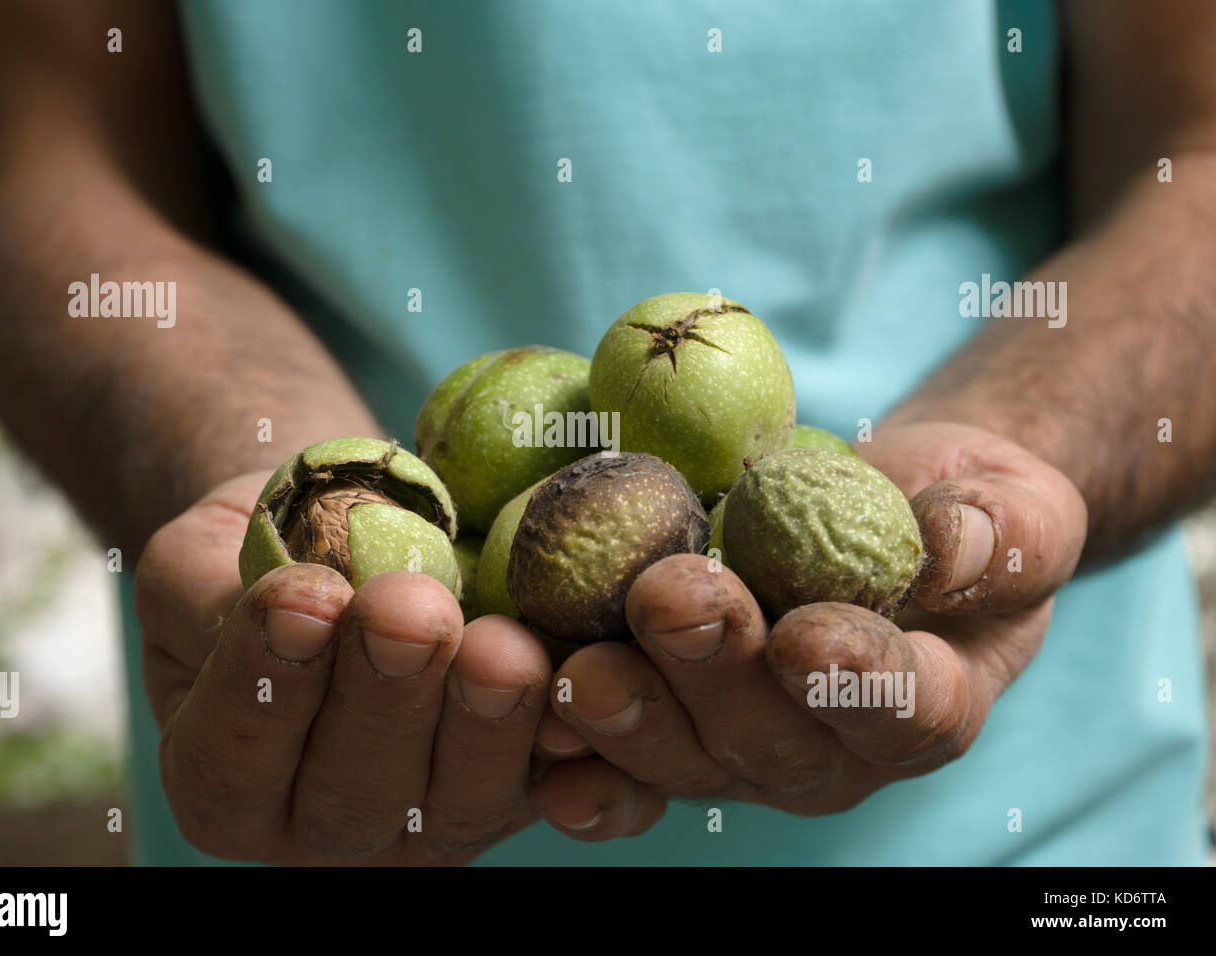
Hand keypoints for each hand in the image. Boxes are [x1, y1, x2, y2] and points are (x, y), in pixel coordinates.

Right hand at [134, 472, 556, 863]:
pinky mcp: (528, 793)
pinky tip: (582, 686)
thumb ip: (212, 589)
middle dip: (388, 700)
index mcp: (228, 779)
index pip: (233, 758)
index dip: (267, 684)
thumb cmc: (265, 550)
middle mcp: (329, 822)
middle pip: (356, 797)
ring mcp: (436, 821)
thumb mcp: (200, 558)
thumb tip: (299, 597)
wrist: (358, 537)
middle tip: (411, 612)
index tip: (302, 597)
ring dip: (488, 723)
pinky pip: (568, 791)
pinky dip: (583, 750)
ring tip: (499, 647)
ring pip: (465, 803)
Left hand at [527, 422, 1086, 834]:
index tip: (808, 636)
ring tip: (580, 663)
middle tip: (669, 598)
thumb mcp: (1013, 509)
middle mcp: (831, 752)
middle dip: (714, 672)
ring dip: (628, 714)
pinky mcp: (670, 732)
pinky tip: (535, 735)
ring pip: (683, 756)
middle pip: (770, 736)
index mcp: (928, 707)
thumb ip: (1002, 535)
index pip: (905, 707)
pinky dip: (576, 759)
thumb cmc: (961, 512)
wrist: (884, 516)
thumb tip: (953, 544)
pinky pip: (619, 764)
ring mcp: (742, 752)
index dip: (858, 680)